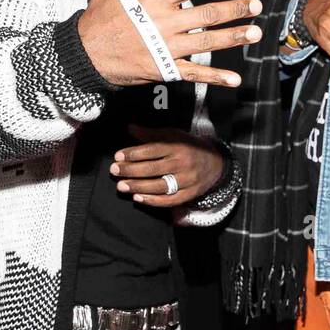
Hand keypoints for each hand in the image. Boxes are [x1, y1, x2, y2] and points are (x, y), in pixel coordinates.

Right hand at [77, 0, 262, 87]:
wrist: (84, 54)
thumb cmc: (98, 18)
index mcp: (153, 0)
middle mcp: (164, 22)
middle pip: (207, 13)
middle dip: (234, 9)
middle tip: (255, 5)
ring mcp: (165, 47)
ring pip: (207, 41)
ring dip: (233, 37)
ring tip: (255, 32)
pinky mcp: (164, 69)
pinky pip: (194, 73)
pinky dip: (216, 77)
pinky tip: (235, 78)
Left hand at [110, 125, 227, 207]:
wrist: (216, 163)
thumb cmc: (189, 147)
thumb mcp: (174, 135)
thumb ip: (152, 134)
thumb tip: (130, 128)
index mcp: (178, 146)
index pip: (153, 150)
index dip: (134, 153)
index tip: (118, 156)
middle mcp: (183, 163)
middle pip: (153, 169)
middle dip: (131, 170)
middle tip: (114, 170)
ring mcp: (187, 180)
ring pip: (160, 186)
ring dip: (138, 187)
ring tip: (121, 186)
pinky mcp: (190, 194)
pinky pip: (170, 200)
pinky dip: (153, 200)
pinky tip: (138, 198)